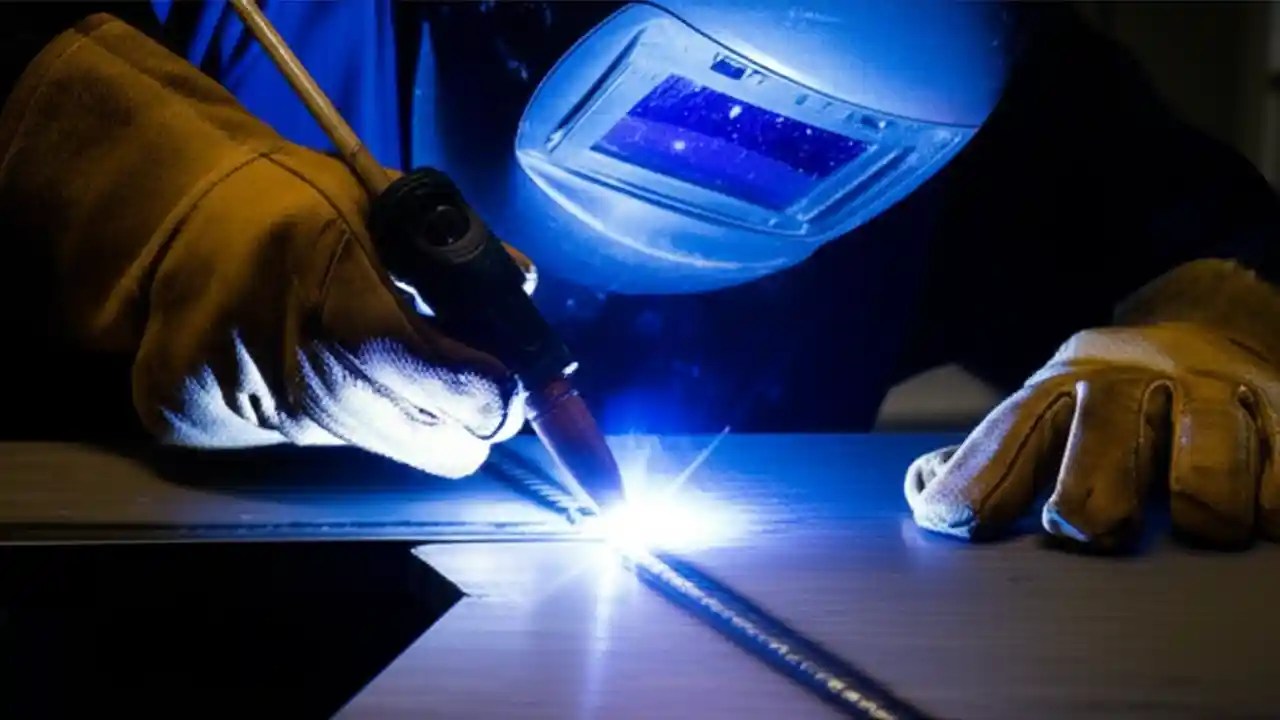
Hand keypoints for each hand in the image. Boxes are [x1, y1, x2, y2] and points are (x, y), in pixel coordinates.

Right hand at [0, 15, 522, 477]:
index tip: (508, 391)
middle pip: (415, 437)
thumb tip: (523, 299)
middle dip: (456, 420)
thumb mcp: (384, 202)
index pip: (435, 378)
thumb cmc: (292, 201)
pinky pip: (299, 442)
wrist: (174, 215)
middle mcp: (282, 353)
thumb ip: (458, 254)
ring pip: (362, 442)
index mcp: (331, 279)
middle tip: (466, 394)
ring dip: (388, 415)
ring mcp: (235, 398)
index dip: (489, 396)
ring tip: (366, 358)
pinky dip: (323, 416)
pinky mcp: (196, 425)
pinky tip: (305, 367)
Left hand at [905, 322, 1279, 549]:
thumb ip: (991, 459)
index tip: (957, 525)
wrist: (1205, 327)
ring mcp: (1206, 390)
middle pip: (1103, 436)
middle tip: (1084, 529)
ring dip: (1200, 501)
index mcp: (1059, 386)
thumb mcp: (1045, 414)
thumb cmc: (1103, 403)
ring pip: (1205, 451)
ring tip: (1197, 530)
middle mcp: (1128, 382)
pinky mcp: (1275, 403)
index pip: (1011, 432)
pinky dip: (1275, 495)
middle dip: (1090, 495)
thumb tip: (927, 498)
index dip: (982, 481)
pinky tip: (1265, 520)